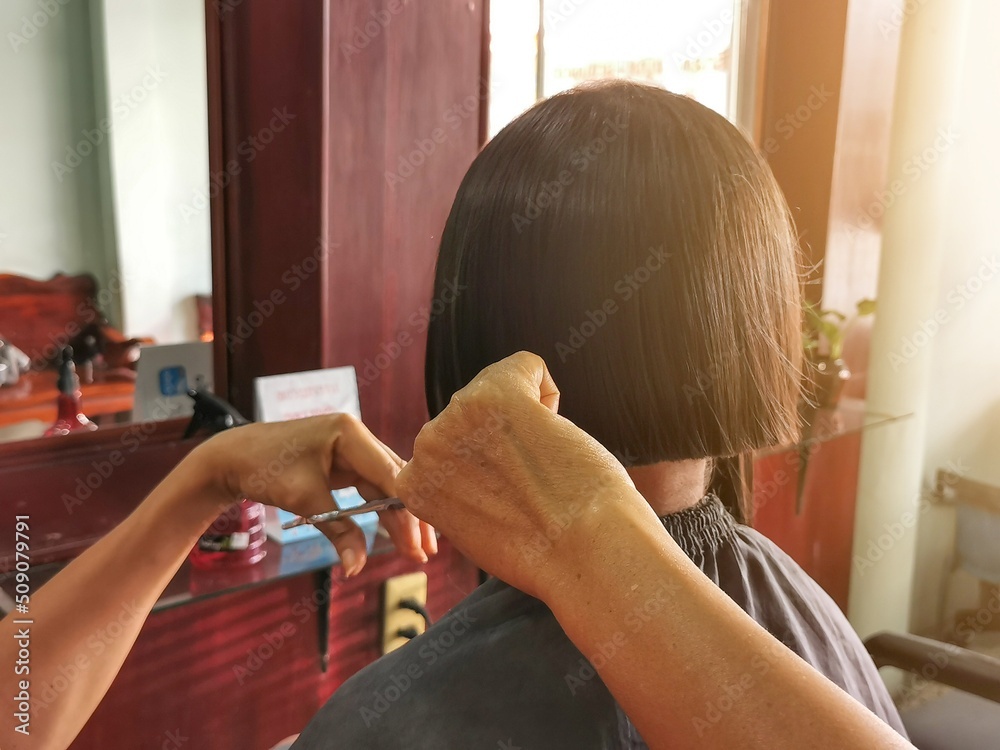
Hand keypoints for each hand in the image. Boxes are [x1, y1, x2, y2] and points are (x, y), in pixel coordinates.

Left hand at [191, 414, 436, 574]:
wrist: (232, 458)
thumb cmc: (263, 468)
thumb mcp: (303, 500)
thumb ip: (337, 531)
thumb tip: (355, 569)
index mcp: (351, 433)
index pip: (390, 473)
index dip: (407, 510)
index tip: (418, 542)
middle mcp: (357, 437)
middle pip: (394, 480)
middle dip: (410, 517)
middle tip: (425, 553)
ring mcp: (352, 450)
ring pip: (386, 487)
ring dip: (399, 518)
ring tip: (417, 550)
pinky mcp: (345, 464)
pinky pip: (371, 489)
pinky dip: (381, 512)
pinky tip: (396, 534)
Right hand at [396, 352, 646, 600]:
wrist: (585, 555)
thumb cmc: (547, 548)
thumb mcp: (475, 523)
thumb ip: (460, 486)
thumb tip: (474, 453)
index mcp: (416, 482)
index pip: (451, 447)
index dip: (491, 469)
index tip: (510, 504)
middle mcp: (427, 447)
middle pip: (473, 417)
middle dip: (504, 441)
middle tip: (530, 487)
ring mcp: (458, 417)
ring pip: (497, 390)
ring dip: (525, 421)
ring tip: (541, 467)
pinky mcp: (495, 393)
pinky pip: (525, 366)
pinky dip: (548, 392)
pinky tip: (556, 435)